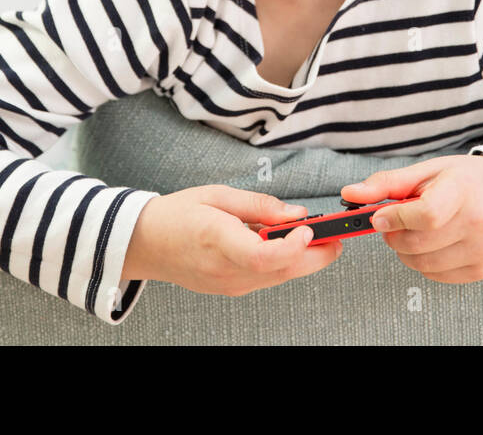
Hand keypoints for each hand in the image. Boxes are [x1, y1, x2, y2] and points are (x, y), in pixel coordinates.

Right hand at [120, 185, 343, 295]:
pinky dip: (284, 263)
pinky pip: (267, 279)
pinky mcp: (231, 289)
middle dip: (317, 255)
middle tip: (337, 235)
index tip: (309, 228)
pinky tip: (287, 244)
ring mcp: (229, 285)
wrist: (145, 244)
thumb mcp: (217, 195)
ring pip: (280, 278)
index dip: (293, 246)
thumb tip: (296, 214)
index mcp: (217, 240)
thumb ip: (259, 205)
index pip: (263, 257)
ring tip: (316, 235)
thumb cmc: (177, 215)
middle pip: (282, 272)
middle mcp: (225, 270)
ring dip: (304, 259)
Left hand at [341, 155, 482, 283]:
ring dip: (406, 250)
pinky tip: (433, 243)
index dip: (395, 219)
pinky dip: (423, 262)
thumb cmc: (462, 181)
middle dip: (394, 235)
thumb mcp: (426, 171)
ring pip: (422, 264)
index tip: (380, 217)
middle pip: (417, 244)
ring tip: (416, 231)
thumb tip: (348, 194)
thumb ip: (386, 183)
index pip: (425, 215)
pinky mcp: (480, 270)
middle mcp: (478, 224)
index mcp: (463, 192)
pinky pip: (434, 275)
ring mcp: (482, 251)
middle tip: (394, 222)